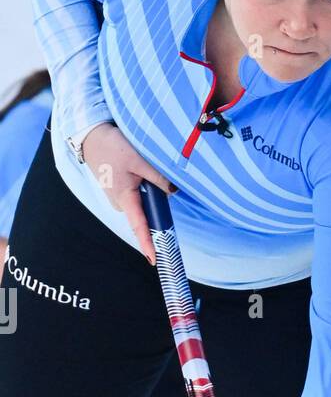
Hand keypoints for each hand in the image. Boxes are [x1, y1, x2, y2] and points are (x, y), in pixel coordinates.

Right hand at [81, 123, 176, 264]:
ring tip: (138, 167)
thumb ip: (158, 177)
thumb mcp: (139, 160)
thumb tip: (174, 191)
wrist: (91, 136)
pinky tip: (135, 169)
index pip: (139, 227)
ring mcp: (119, 197)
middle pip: (146, 212)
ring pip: (143, 201)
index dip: (148, 244)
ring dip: (149, 190)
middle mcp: (121, 203)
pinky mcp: (119, 190)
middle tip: (150, 176)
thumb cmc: (112, 147)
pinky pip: (137, 194)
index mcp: (125, 199)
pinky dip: (142, 185)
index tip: (155, 260)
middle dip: (156, 201)